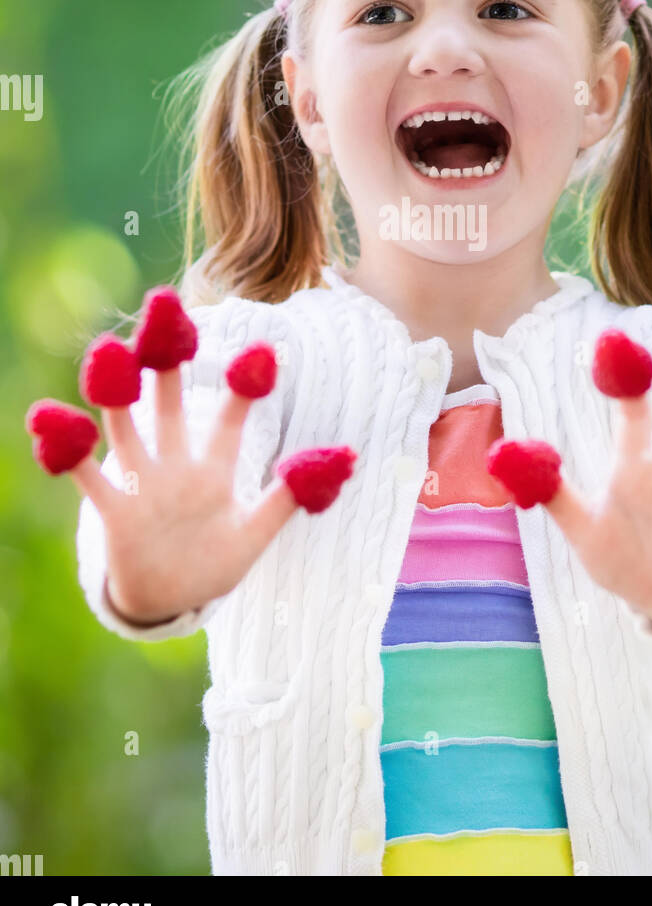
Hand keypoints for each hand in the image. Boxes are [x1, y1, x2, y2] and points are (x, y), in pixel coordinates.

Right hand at [27, 288, 354, 624]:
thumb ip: (292, 495)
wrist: (170, 602)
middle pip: (169, 400)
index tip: (265, 349)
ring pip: (125, 425)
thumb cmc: (212, 563)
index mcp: (214, 467)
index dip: (248, 384)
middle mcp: (175, 464)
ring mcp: (142, 484)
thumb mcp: (257, 532)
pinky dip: (68, 451)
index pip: (233, 416)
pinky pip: (86, 476)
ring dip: (117, 390)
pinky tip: (50, 419)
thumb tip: (349, 457)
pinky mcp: (114, 511)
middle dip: (167, 354)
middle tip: (164, 303)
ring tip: (109, 347)